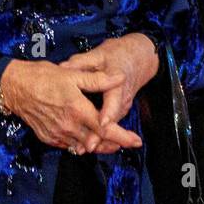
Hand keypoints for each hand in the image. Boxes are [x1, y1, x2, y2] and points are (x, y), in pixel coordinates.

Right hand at [0, 59, 135, 154]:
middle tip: (126, 142)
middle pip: (98, 143)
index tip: (137, 141)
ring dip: (98, 146)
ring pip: (84, 147)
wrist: (14, 87)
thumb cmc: (42, 76)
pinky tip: (86, 139)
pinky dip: (81, 145)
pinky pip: (69, 146)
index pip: (106, 129)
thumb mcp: (72, 74)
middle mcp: (69, 126)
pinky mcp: (48, 138)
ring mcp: (58, 134)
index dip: (123, 137)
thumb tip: (119, 78)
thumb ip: (97, 79)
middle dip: (114, 144)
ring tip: (110, 143)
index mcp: (77, 110)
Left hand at [59, 33, 158, 153]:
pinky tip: (86, 144)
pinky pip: (110, 124)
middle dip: (101, 134)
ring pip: (111, 125)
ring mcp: (122, 107)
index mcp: (118, 84)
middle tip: (87, 146)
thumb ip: (82, 62)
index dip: (108, 113)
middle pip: (112, 120)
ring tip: (84, 149)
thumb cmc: (118, 55)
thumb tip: (64, 67)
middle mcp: (122, 99)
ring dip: (100, 137)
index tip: (101, 123)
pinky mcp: (119, 111)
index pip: (114, 101)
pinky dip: (100, 134)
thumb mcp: (100, 54)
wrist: (139, 59)